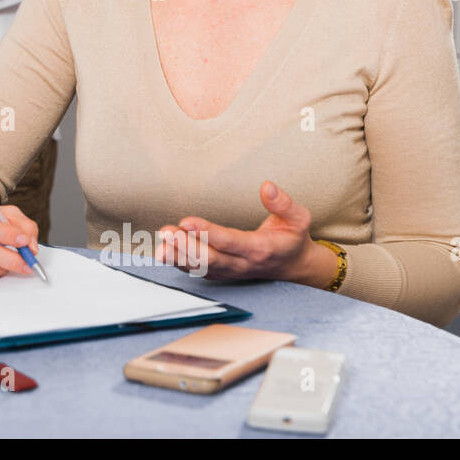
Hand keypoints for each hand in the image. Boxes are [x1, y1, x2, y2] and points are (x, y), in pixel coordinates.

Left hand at [155, 181, 333, 285]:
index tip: (187, 222)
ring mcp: (229, 271)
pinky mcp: (219, 273)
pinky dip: (178, 262)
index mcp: (260, 249)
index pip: (230, 242)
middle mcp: (242, 264)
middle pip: (210, 259)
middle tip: (167, 232)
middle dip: (186, 246)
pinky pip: (196, 271)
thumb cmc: (292, 238)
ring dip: (178, 255)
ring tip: (161, 240)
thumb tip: (267, 186)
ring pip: (200, 267)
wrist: (292, 266)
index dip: (207, 233)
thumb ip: (284, 204)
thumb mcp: (298, 219)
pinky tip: (163, 251)